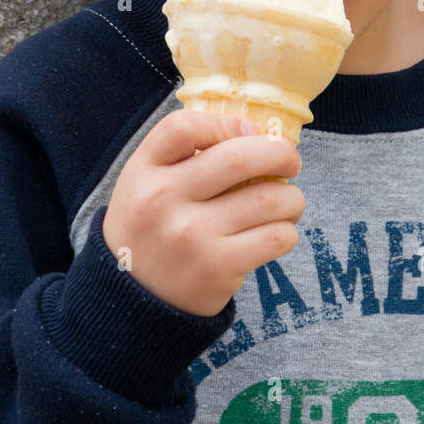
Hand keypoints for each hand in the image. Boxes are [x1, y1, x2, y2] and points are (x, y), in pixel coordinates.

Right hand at [102, 109, 304, 315]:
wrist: (131, 300)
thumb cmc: (150, 228)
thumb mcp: (145, 182)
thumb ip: (184, 152)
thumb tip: (255, 131)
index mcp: (143, 171)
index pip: (185, 126)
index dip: (226, 123)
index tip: (248, 132)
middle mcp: (163, 200)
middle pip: (239, 157)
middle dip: (281, 153)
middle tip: (290, 162)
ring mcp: (191, 236)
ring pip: (269, 199)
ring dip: (292, 198)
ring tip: (288, 202)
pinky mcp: (217, 268)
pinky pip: (275, 237)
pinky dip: (287, 230)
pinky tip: (278, 231)